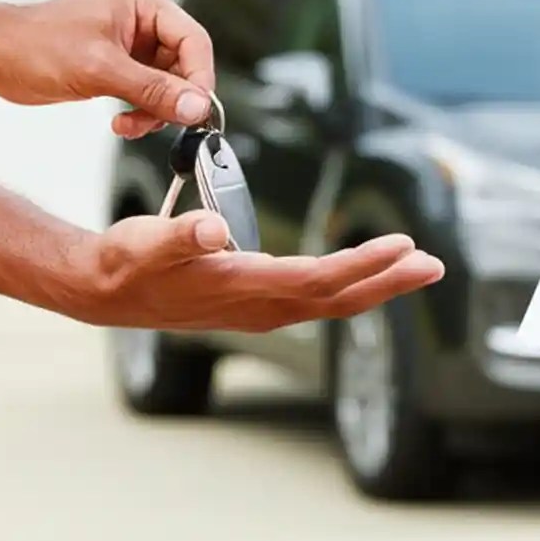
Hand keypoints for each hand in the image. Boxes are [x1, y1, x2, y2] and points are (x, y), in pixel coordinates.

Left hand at [0, 0, 214, 138]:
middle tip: (158, 120)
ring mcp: (133, 42)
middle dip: (171, 99)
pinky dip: (142, 111)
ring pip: (169, 85)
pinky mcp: (122, 64)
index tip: (196, 110)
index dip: (199, 79)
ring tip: (130, 124)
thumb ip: (153, 89)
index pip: (194, 41)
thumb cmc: (31, 45)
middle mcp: (143, 18)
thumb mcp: (101, 70)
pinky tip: (123, 122)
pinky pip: (149, 92)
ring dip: (154, 110)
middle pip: (185, 66)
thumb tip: (195, 106)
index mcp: (143, 1)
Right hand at [62, 210, 444, 332]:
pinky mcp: (260, 305)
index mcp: (243, 288)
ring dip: (379, 284)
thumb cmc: (126, 261)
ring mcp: (263, 310)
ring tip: (418, 266)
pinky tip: (371, 274)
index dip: (364, 265)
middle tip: (435, 264)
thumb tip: (214, 229)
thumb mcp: (144, 242)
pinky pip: (319, 299)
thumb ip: (180, 235)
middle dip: (390, 281)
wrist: (104, 291)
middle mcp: (261, 306)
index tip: (404, 246)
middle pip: (340, 297)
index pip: (318, 279)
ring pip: (334, 301)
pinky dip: (353, 286)